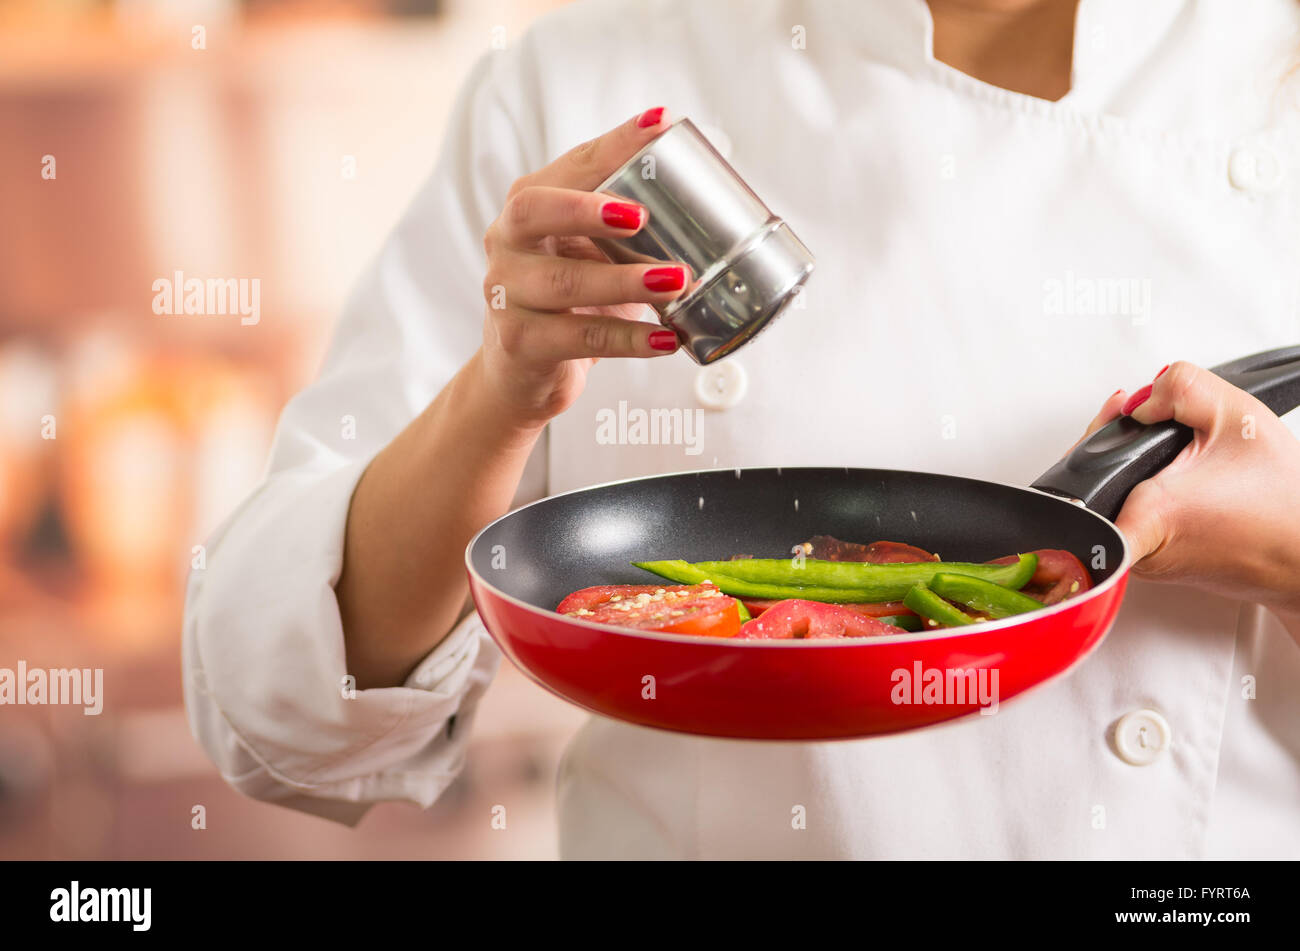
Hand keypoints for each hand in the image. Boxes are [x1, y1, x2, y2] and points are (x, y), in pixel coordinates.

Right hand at [479, 107, 691, 427]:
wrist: (523, 369)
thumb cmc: (569, 300)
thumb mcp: (594, 252)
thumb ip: (630, 221)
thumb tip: (708, 190)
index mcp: (527, 205)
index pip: (569, 165)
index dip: (613, 145)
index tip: (659, 127)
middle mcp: (506, 242)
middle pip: (535, 213)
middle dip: (588, 210)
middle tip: (642, 216)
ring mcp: (506, 293)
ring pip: (564, 283)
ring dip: (625, 282)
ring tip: (677, 282)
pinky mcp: (521, 342)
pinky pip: (579, 338)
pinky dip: (628, 339)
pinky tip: (666, 339)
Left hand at [1080, 362, 1299, 635]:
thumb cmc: (1285, 505)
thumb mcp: (1238, 417)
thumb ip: (1182, 387)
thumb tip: (1142, 395)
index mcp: (1147, 515)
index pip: (1080, 481)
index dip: (1092, 436)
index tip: (1116, 414)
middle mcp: (1136, 546)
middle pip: (1091, 480)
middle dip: (1114, 437)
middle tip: (1141, 412)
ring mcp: (1141, 562)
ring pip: (1108, 498)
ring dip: (1128, 462)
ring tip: (1161, 438)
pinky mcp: (1152, 565)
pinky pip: (1126, 515)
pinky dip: (1142, 487)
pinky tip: (1168, 468)